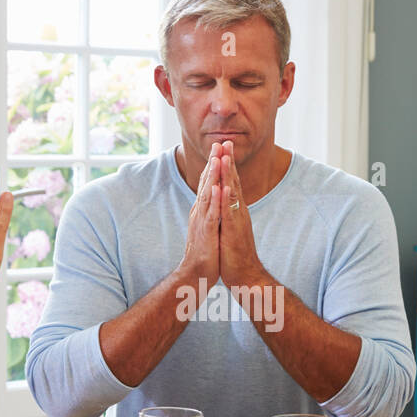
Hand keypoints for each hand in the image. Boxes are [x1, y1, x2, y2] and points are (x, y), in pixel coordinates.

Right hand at [178, 141, 222, 285]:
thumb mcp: (208, 226)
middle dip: (212, 163)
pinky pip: (211, 215)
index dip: (213, 165)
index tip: (220, 147)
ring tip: (217, 159)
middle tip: (218, 143)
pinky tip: (217, 189)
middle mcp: (200, 212)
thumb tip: (211, 198)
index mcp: (203, 210)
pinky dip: (214, 201)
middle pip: (206, 183)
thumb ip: (209, 211)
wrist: (197, 274)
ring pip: (207, 195)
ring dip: (212, 176)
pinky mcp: (206, 234)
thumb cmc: (205, 252)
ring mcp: (202, 222)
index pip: (208, 183)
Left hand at [216, 141, 267, 288]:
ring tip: (225, 157)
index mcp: (236, 210)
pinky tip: (224, 187)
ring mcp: (237, 221)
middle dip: (229, 161)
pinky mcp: (233, 232)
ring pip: (233, 194)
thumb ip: (230, 213)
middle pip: (234, 182)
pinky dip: (227, 199)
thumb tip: (227, 201)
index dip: (227, 165)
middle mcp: (239, 212)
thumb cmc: (236, 254)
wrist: (245, 275)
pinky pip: (230, 213)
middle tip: (225, 141)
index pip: (231, 183)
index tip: (223, 147)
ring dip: (229, 175)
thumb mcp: (231, 228)